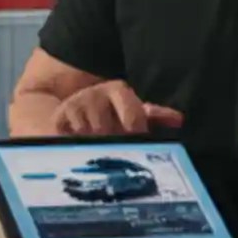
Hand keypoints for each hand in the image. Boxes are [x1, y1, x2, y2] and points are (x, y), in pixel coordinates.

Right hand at [52, 80, 183, 135]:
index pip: (133, 120)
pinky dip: (75, 146)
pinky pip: (69, 139)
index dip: (136, 136)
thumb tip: (179, 120)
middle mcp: (95, 93)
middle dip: (112, 143)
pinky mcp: (58, 117)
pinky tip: (80, 145)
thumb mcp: (133, 111)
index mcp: (118, 89)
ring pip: (88, 138)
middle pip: (108, 131)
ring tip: (97, 145)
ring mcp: (75, 104)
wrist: (74, 105)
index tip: (135, 144)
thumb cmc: (111, 113)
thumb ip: (155, 115)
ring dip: (94, 146)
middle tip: (114, 148)